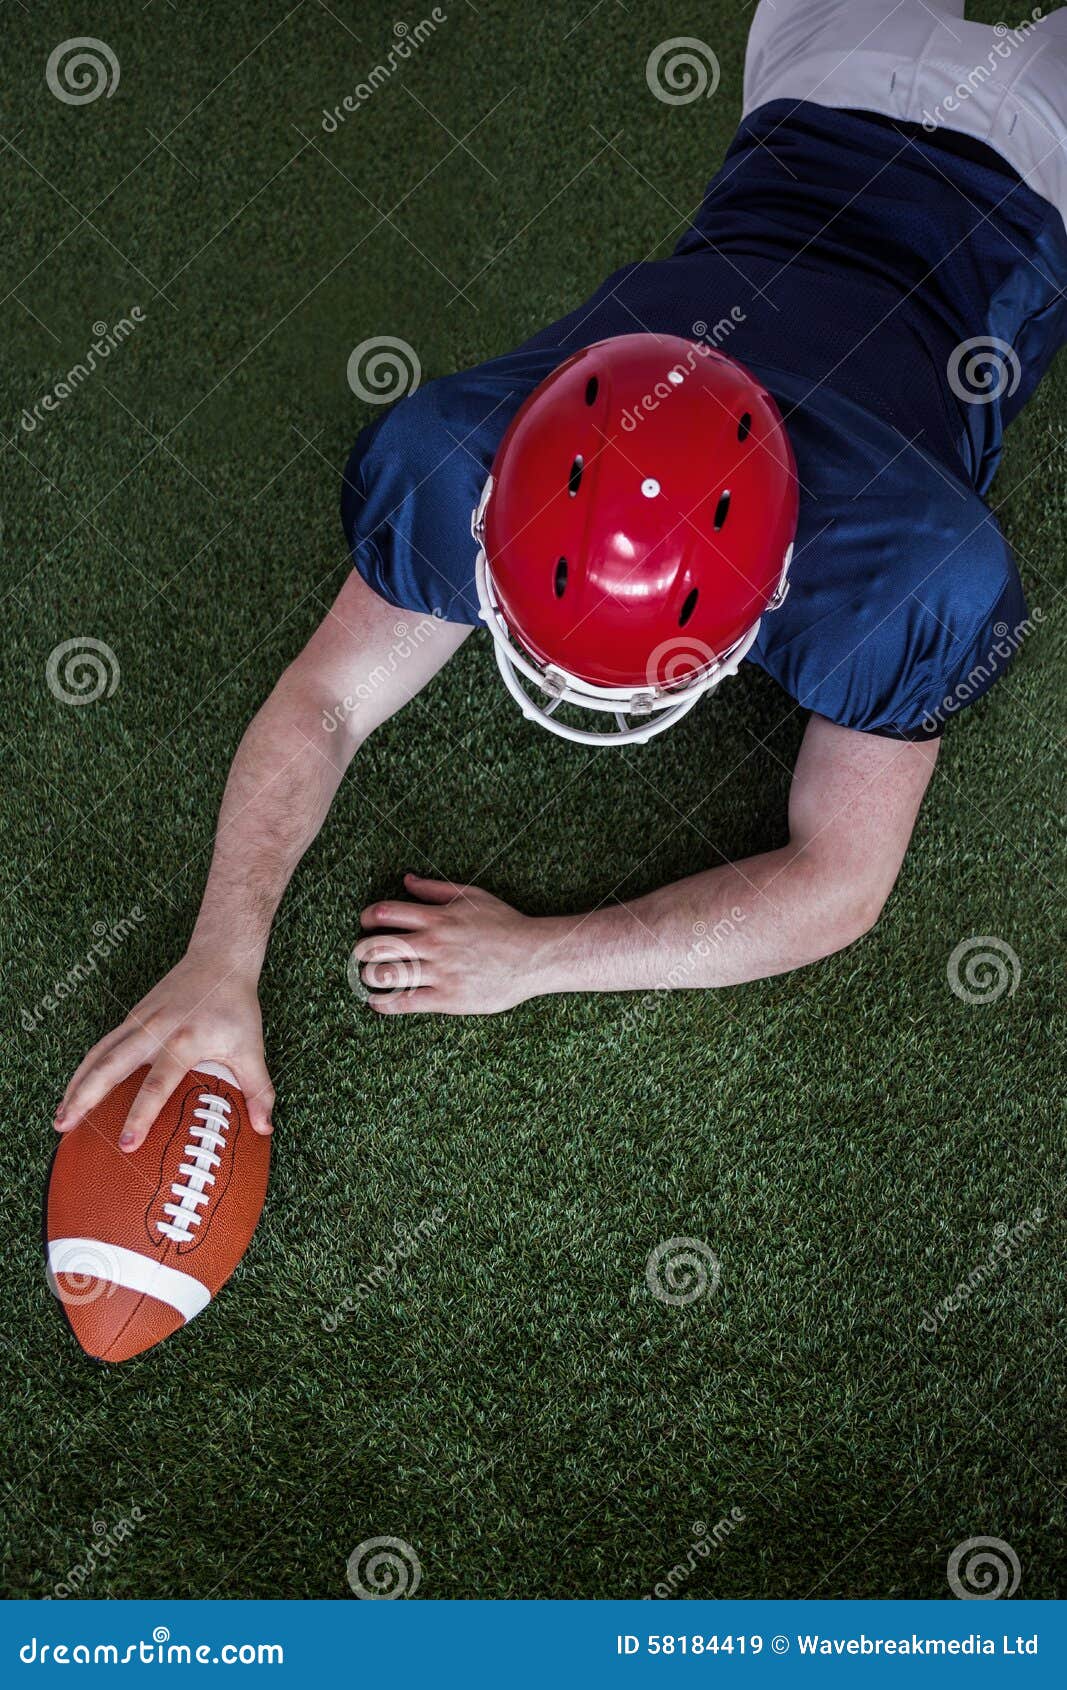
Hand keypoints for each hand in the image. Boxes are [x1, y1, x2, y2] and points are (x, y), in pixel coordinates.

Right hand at [55, 951, 274, 1150]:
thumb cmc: (236, 1005)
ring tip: (60, 1119)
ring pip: (97, 1055)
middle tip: (66, 1129)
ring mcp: (138, 1022)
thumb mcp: (252, 1047)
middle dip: (86, 1099)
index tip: (126, 1143)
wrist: (219, 959)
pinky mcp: (131, 1017)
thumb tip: (265, 1129)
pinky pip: (101, 1046)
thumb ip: (259, 1089)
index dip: (140, 1115)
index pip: (157, 1084)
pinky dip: (84, 1069)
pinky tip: (74, 1091)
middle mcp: (154, 1030)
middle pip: (110, 1067)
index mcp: (184, 1041)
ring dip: (76, 1086)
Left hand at [354, 874, 556, 1014]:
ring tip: (369, 977)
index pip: (384, 912)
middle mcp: (434, 943)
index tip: (366, 924)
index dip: (367, 917)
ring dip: (368, 976)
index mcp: (437, 916)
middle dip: (361, 950)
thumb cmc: (504, 924)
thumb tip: (406, 879)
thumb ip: (434, 889)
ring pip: (386, 974)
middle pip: (376, 945)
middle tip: (361, 955)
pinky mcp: (447, 998)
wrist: (534, 956)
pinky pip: (404, 1002)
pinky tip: (377, 1002)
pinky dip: (382, 1003)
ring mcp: (439, 972)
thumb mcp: (471, 896)